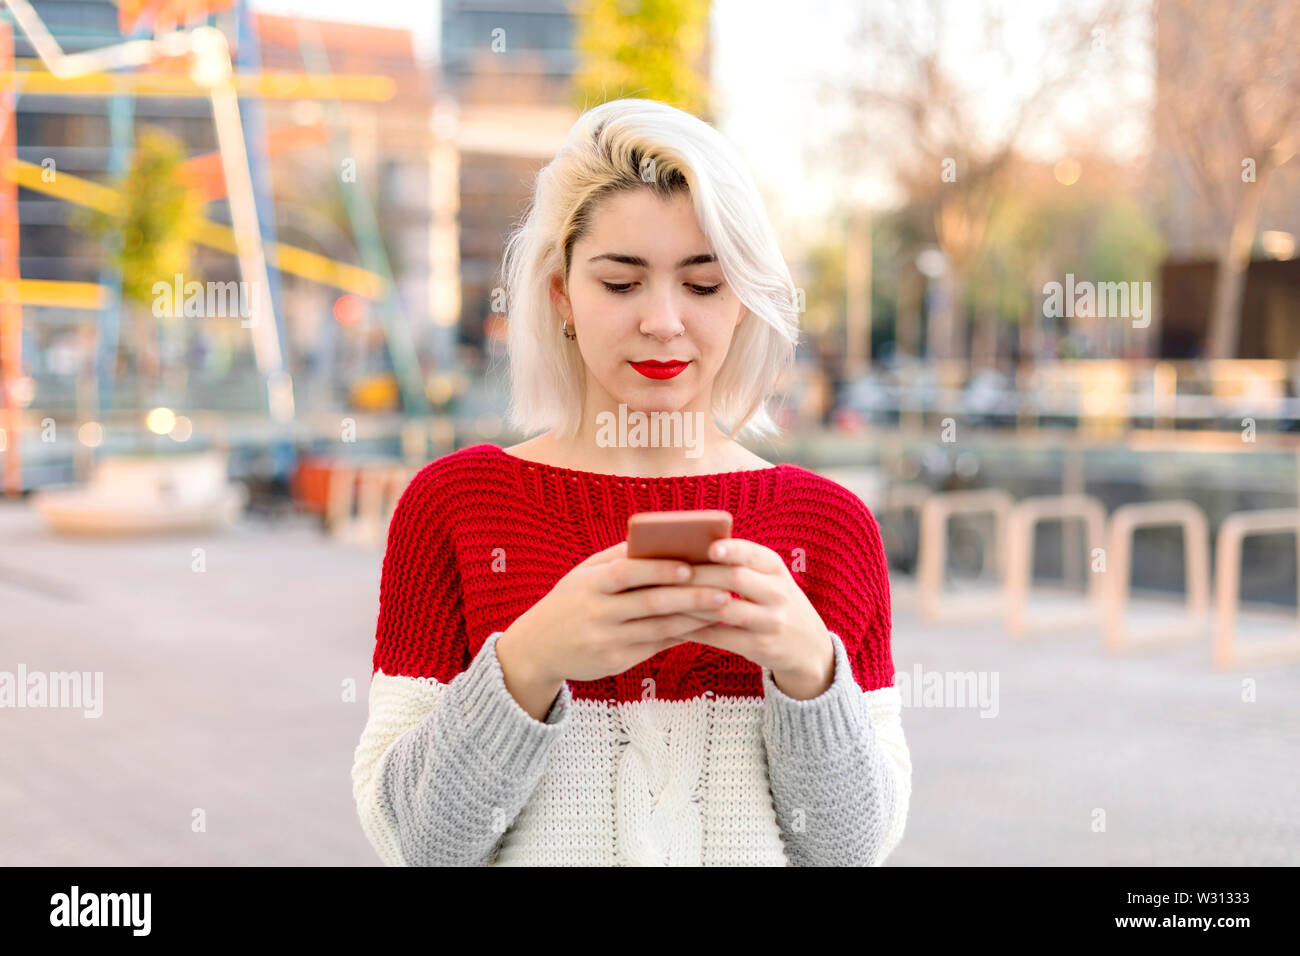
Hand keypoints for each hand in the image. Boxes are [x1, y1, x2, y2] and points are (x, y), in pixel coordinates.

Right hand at [499, 540, 733, 684]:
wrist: (536, 648)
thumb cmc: (569, 602)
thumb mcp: (583, 575)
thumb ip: (617, 558)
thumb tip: (661, 541)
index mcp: (589, 584)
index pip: (627, 573)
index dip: (658, 569)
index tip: (689, 566)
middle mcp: (597, 612)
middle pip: (650, 603)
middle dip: (690, 596)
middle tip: (724, 591)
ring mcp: (606, 640)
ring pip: (658, 628)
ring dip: (694, 619)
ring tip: (723, 608)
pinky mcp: (614, 662)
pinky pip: (655, 647)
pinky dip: (682, 636)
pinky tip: (704, 627)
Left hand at [679, 538, 836, 699]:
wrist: (809, 647)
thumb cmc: (775, 603)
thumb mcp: (770, 579)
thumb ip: (740, 564)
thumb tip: (687, 548)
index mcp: (777, 569)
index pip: (755, 554)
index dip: (732, 550)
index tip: (710, 547)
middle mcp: (779, 593)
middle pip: (736, 578)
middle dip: (700, 574)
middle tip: (669, 572)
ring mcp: (772, 622)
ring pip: (726, 609)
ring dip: (692, 602)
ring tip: (665, 596)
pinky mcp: (761, 647)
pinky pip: (722, 636)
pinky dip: (695, 628)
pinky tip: (674, 623)